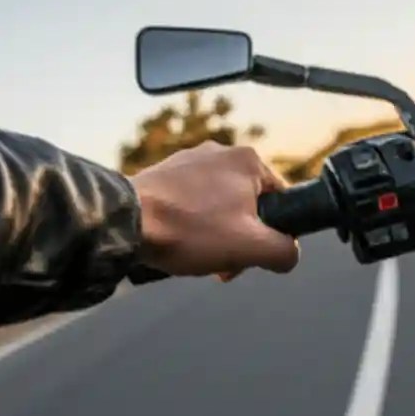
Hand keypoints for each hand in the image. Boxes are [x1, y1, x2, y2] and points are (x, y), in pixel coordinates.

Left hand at [129, 142, 298, 280]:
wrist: (125, 223)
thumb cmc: (188, 230)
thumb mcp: (251, 247)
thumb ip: (285, 251)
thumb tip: (289, 254)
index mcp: (248, 160)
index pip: (280, 201)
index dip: (272, 235)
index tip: (250, 256)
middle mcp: (220, 152)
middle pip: (248, 205)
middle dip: (239, 239)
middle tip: (222, 264)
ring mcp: (189, 161)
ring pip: (219, 206)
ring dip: (215, 235)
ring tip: (196, 255)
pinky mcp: (165, 173)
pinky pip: (191, 203)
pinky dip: (190, 225)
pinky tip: (177, 242)